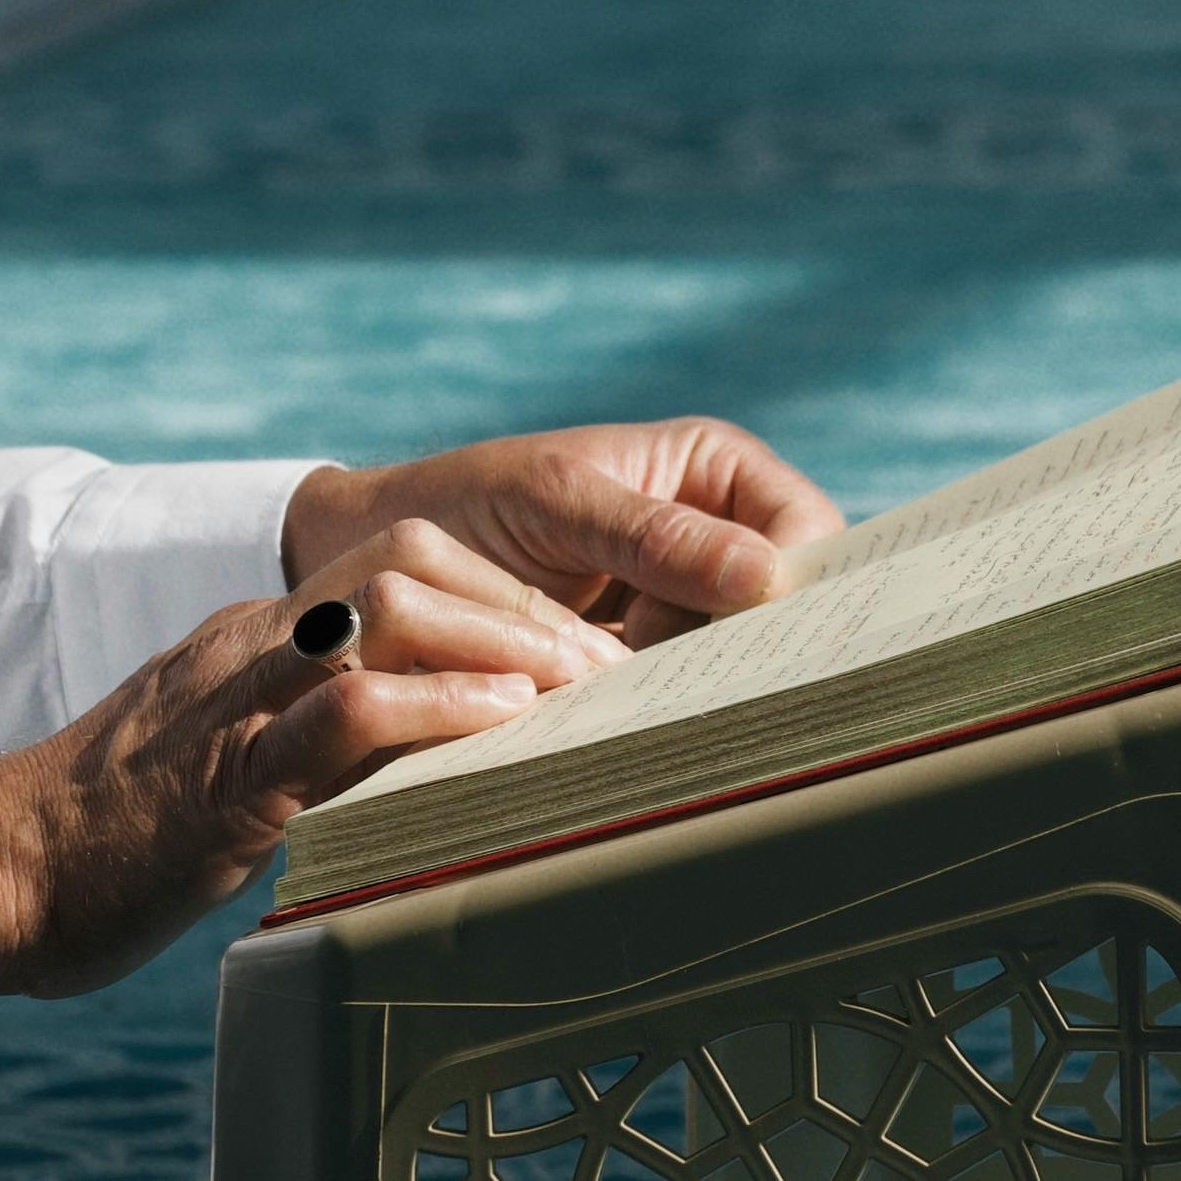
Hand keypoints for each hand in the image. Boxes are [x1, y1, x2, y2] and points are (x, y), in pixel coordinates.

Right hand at [0, 527, 622, 1009]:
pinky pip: (345, 710)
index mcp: (256, 639)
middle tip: (612, 672)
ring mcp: (237, 702)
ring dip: (505, 641)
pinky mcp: (227, 776)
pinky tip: (502, 724)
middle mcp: (252, 646)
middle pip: (414, 558)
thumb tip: (421, 772)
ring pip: (389, 609)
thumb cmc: (110, 842)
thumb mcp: (232, 769)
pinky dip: (439, 706)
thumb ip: (314, 749)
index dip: (508, 595)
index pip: (403, 561)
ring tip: (579, 690)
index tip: (582, 652)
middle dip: (529, 606)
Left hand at [281, 419, 842, 648]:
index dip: (786, 581)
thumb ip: (656, 537)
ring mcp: (686, 601)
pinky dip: (666, 704)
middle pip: (786, 598)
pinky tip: (626, 714)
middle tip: (687, 672)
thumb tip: (767, 577)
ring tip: (642, 692)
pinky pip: (688, 686)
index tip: (727, 625)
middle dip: (751, 641)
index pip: (802, 526)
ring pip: (742, 651)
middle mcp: (715, 530)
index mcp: (712, 466)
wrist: (378, 564)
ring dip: (705, 679)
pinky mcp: (651, 660)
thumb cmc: (462, 505)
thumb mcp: (556, 505)